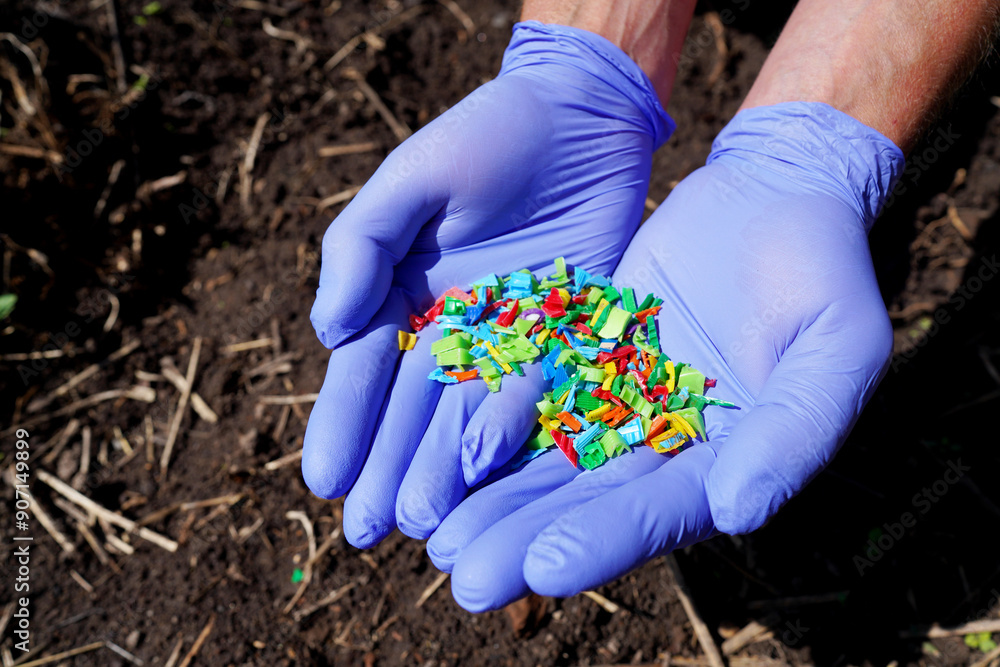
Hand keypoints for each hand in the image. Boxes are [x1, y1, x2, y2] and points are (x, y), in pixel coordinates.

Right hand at [302, 21, 673, 547]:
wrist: (580, 120)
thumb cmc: (485, 138)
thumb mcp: (410, 179)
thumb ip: (360, 246)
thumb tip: (325, 329)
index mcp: (400, 298)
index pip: (363, 373)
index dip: (342, 425)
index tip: (324, 481)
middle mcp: (450, 333)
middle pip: (412, 412)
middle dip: (388, 469)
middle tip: (367, 532)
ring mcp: (509, 345)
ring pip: (469, 419)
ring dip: (443, 473)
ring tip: (422, 526)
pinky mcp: (568, 343)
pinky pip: (540, 398)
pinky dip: (514, 440)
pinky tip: (490, 483)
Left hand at [425, 101, 904, 610]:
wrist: (775, 192)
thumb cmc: (824, 268)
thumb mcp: (836, 345)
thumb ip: (795, 431)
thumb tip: (737, 513)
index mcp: (731, 460)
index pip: (662, 512)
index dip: (603, 541)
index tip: (542, 570)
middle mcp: (668, 445)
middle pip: (591, 502)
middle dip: (528, 539)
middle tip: (467, 581)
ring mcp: (622, 400)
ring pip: (551, 459)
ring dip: (496, 499)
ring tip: (438, 539)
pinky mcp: (586, 355)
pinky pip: (535, 394)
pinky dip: (491, 425)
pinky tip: (442, 452)